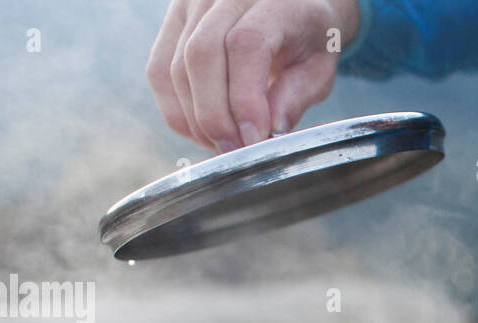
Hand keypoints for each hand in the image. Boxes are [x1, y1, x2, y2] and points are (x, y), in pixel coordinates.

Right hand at [146, 0, 359, 151]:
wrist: (289, 9)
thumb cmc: (306, 40)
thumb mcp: (319, 69)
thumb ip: (297, 96)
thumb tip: (270, 130)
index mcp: (273, 1)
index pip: (246, 44)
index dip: (245, 100)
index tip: (253, 139)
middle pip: (201, 55)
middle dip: (215, 117)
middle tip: (234, 152)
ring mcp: (192, 4)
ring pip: (174, 68)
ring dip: (195, 120)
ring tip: (222, 145)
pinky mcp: (173, 22)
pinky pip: (158, 73)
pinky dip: (177, 111)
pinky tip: (202, 131)